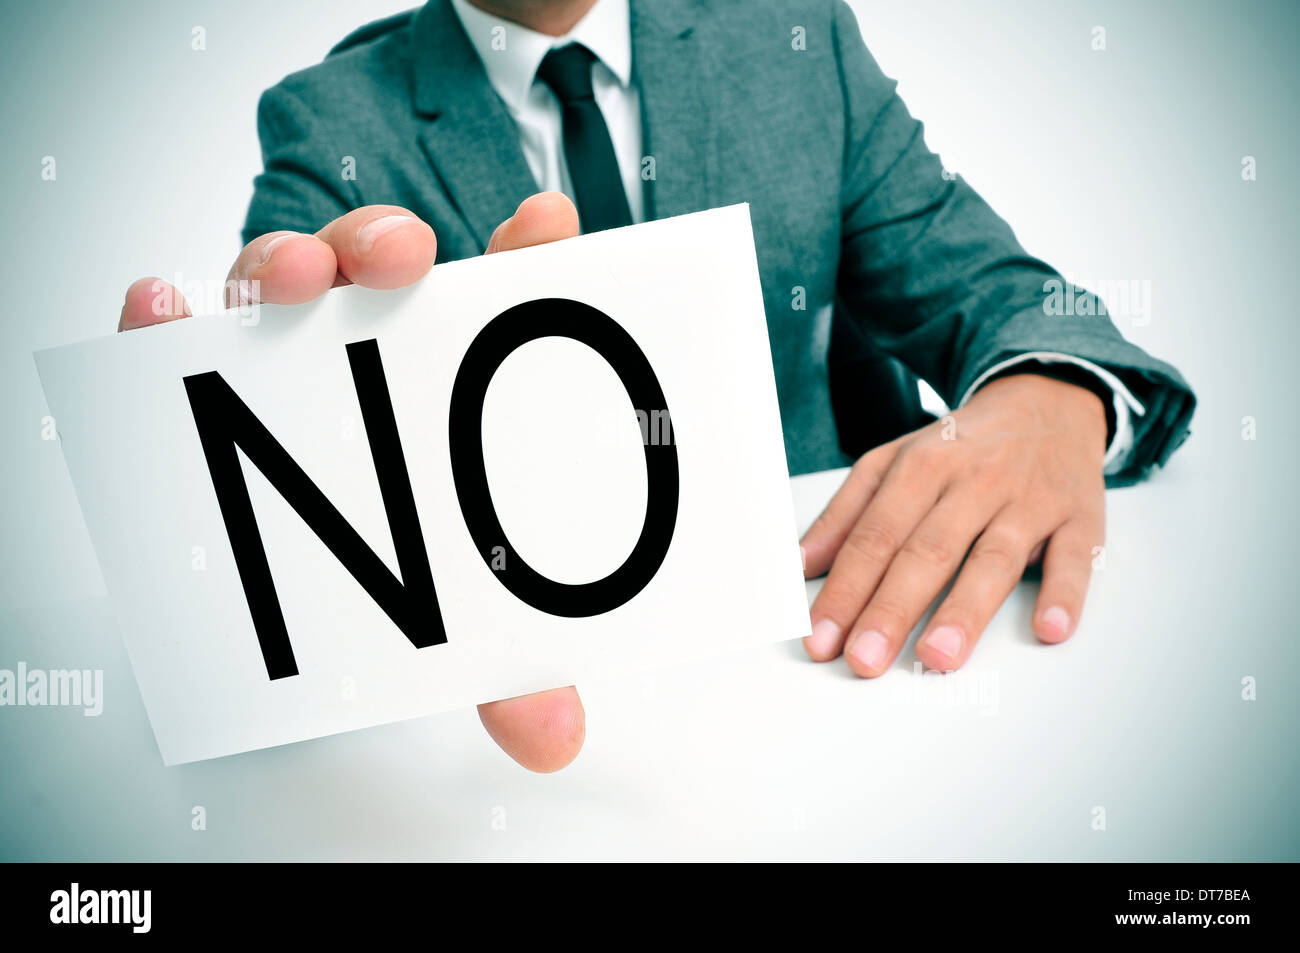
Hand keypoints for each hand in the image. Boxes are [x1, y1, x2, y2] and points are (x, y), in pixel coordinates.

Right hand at [118, 192, 586, 771]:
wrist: (321, 584)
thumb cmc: (410, 565)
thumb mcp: (467, 615)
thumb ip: (513, 665)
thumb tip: (554, 739)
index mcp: (456, 377)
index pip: (499, 298)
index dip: (528, 254)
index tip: (544, 229)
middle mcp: (374, 350)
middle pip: (380, 266)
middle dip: (388, 240)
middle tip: (402, 256)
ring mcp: (290, 356)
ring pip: (284, 279)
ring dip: (287, 260)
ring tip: (295, 278)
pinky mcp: (209, 380)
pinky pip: (182, 331)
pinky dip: (168, 312)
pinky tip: (164, 309)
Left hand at [800, 372, 1108, 675]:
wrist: (1047, 400)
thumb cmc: (962, 446)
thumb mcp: (893, 462)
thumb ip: (846, 513)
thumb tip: (801, 565)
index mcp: (920, 467)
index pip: (874, 536)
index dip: (845, 589)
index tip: (821, 638)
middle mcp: (973, 482)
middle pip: (926, 551)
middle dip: (891, 609)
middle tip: (864, 659)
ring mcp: (1029, 500)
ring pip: (993, 558)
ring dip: (965, 610)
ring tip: (937, 657)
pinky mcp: (1080, 517)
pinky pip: (1075, 558)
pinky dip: (1064, 594)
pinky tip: (1048, 628)